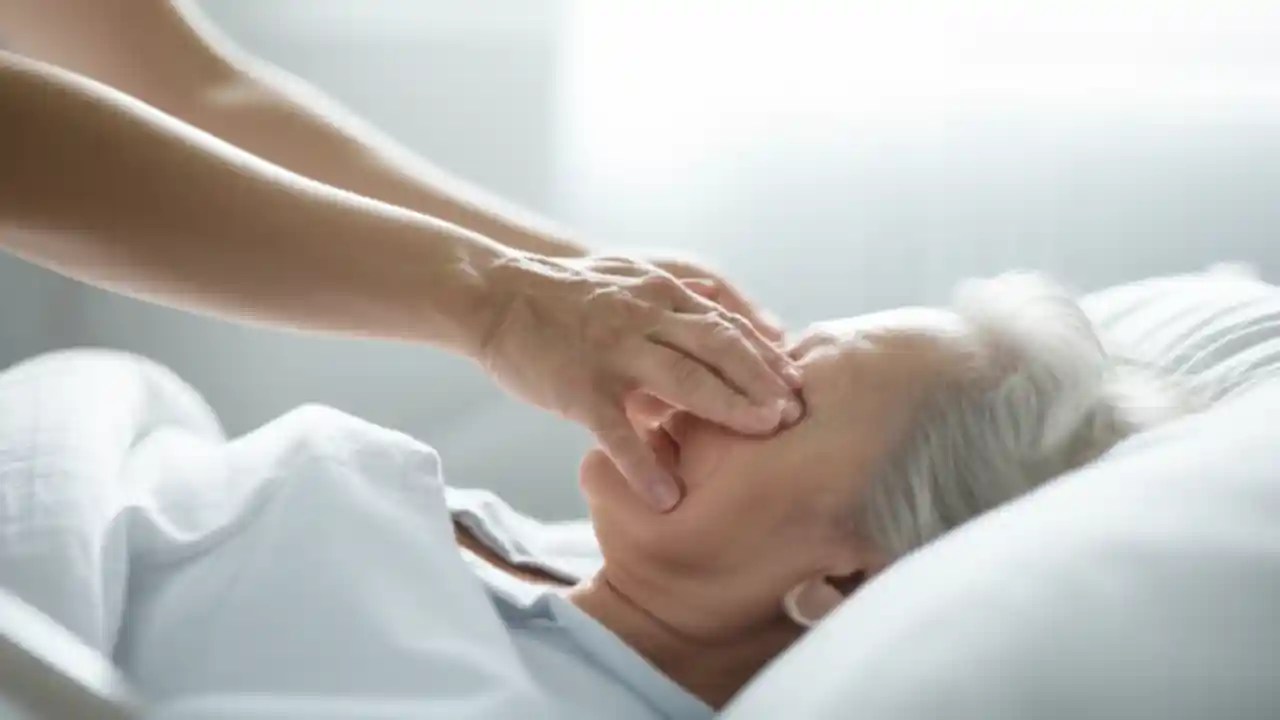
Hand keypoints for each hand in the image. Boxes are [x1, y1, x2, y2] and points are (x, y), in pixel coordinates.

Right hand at [477, 253, 803, 510]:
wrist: (496, 296)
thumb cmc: (564, 295)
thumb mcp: (627, 278)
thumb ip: (672, 297)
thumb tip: (718, 310)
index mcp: (658, 295)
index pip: (725, 324)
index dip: (764, 353)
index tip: (796, 381)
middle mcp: (644, 318)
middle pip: (718, 348)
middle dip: (762, 379)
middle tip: (793, 412)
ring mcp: (614, 352)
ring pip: (684, 380)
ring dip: (728, 408)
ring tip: (761, 434)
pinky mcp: (581, 388)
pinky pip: (619, 433)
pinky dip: (645, 466)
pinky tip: (667, 496)